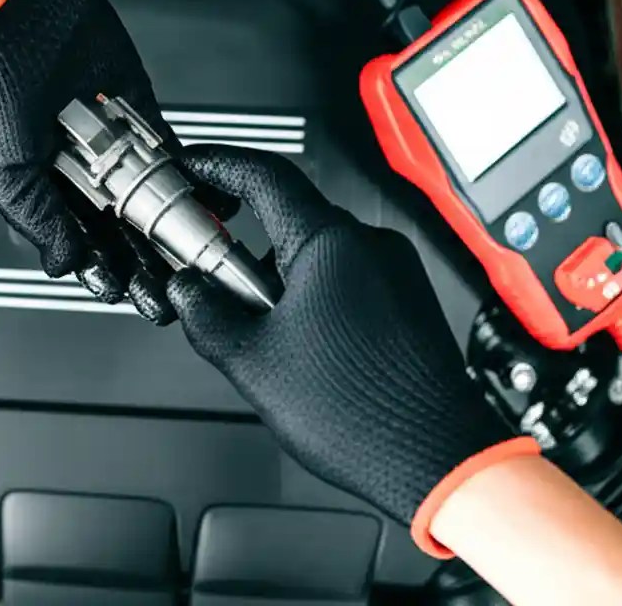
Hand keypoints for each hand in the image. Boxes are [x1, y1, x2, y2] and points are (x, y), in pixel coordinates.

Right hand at [0, 0, 216, 323]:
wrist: (6, 10)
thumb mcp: (2, 172)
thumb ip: (39, 221)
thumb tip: (64, 263)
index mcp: (33, 184)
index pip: (75, 241)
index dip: (102, 269)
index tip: (126, 291)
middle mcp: (73, 164)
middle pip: (117, 226)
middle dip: (142, 260)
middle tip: (169, 289)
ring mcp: (107, 137)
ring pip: (146, 193)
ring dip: (169, 224)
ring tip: (193, 254)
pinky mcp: (134, 106)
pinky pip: (167, 147)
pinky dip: (188, 175)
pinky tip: (207, 201)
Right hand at [167, 145, 526, 537]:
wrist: (434, 458)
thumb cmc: (362, 414)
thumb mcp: (252, 363)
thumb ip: (204, 314)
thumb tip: (187, 290)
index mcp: (331, 243)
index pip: (262, 173)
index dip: (215, 164)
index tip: (189, 167)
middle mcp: (369, 245)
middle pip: (285, 216)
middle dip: (237, 242)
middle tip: (206, 274)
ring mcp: (394, 272)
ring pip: (314, 252)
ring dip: (273, 277)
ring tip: (259, 331)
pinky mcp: (406, 301)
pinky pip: (344, 278)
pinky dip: (308, 296)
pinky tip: (298, 344)